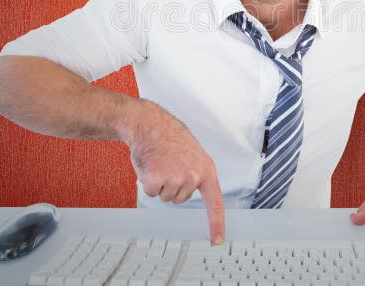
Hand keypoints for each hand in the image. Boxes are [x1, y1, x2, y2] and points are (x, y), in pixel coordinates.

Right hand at [126, 100, 224, 243]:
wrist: (150, 125)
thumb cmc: (169, 138)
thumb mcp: (194, 154)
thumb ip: (197, 173)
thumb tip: (194, 188)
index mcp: (206, 169)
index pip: (215, 202)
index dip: (217, 223)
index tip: (217, 240)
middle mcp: (194, 175)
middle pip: (180, 198)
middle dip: (172, 185)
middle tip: (169, 164)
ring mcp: (176, 178)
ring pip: (166, 196)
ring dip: (160, 182)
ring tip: (160, 162)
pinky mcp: (157, 179)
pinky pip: (152, 193)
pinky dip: (147, 182)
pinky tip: (150, 165)